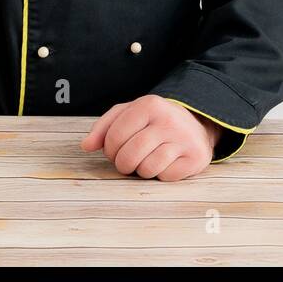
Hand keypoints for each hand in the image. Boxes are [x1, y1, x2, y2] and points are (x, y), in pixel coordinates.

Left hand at [79, 94, 222, 180]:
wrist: (195, 125)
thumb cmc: (154, 121)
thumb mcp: (128, 114)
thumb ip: (103, 127)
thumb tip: (86, 146)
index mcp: (148, 104)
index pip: (114, 137)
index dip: (110, 150)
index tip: (115, 150)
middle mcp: (168, 120)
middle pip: (129, 155)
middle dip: (123, 164)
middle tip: (128, 161)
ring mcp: (184, 138)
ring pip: (147, 168)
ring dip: (142, 170)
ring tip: (147, 160)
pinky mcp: (196, 157)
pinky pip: (166, 177)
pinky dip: (161, 175)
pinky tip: (166, 163)